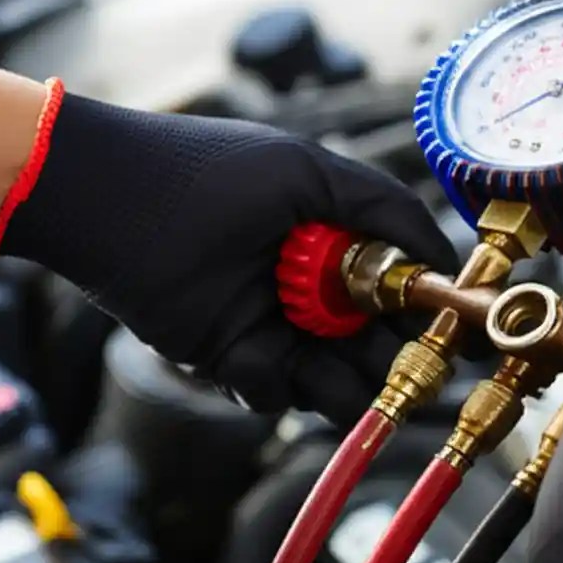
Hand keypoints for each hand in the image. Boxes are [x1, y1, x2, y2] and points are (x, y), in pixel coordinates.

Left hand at [0, 94, 457, 427]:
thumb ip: (386, 207)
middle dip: (396, 355)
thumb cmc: (209, 170)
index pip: (402, 284)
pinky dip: (272, 381)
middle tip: (406, 364)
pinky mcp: (230, 355)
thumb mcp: (310, 171)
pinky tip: (249, 351)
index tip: (455, 328)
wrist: (106, 198)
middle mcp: (312, 284)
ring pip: (335, 377)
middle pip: (378, 341)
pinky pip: (275, 391)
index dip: (430, 308)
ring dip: (343, 380)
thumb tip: (446, 256)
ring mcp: (273, 322)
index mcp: (338, 237)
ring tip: (325, 363)